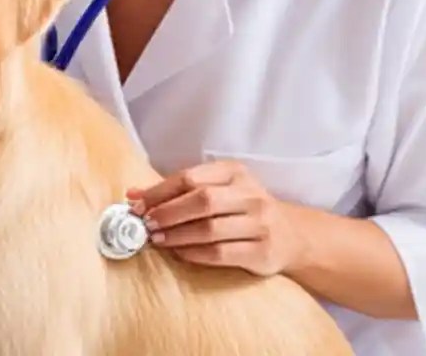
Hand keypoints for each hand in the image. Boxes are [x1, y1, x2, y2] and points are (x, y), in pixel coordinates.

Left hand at [126, 160, 307, 276]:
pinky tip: (179, 252)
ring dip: (176, 235)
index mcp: (235, 172)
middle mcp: (251, 195)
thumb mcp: (220, 189)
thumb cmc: (243, 209)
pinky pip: (221, 253)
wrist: (292, 235)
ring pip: (209, 229)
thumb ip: (181, 191)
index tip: (137, 203)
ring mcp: (260, 223)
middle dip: (167, 213)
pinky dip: (194, 253)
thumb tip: (133, 195)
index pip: (191, 177)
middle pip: (201, 201)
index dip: (159, 191)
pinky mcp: (263, 251)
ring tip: (156, 239)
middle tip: (145, 224)